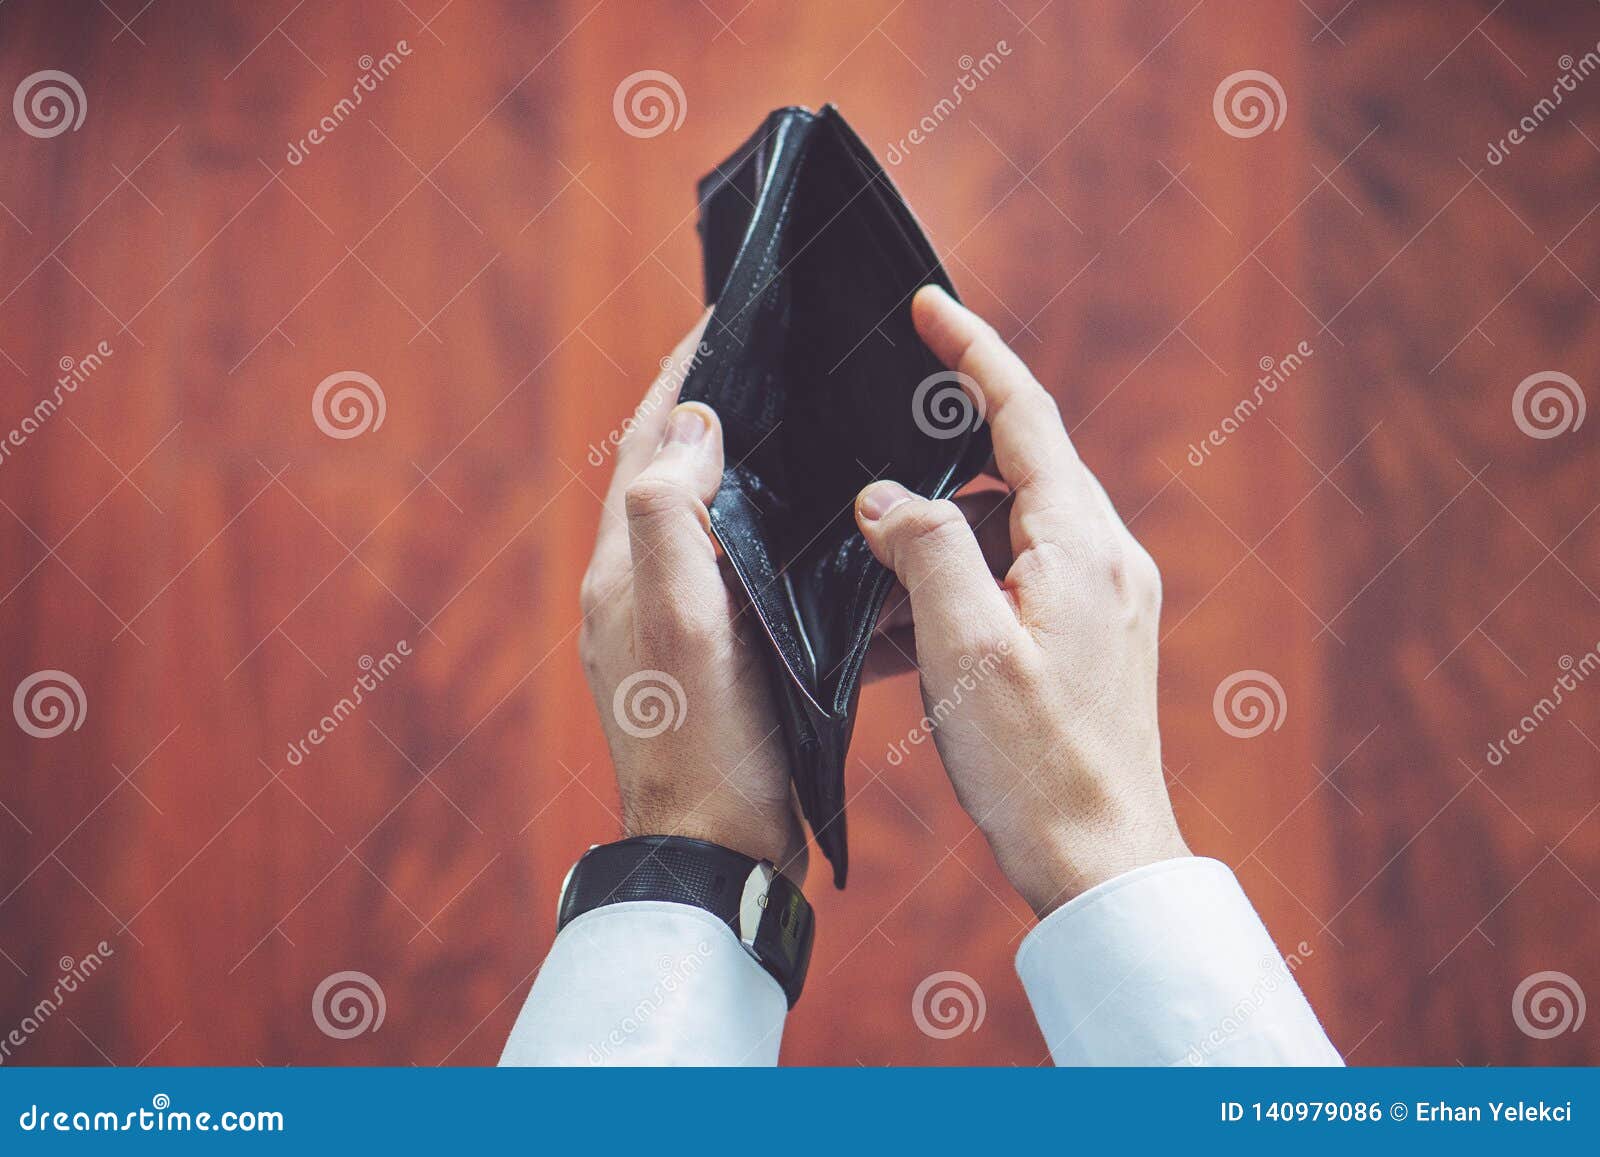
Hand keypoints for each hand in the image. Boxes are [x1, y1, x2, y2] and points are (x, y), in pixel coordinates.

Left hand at [579, 315, 807, 882]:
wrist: (720, 856)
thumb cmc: (707, 745)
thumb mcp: (687, 623)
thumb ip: (673, 516)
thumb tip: (691, 423)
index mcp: (624, 568)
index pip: (646, 441)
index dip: (682, 374)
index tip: (725, 317)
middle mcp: (640, 589)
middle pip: (675, 474)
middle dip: (716, 412)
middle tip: (774, 364)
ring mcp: (675, 627)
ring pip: (716, 525)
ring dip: (752, 476)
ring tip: (810, 435)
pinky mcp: (714, 663)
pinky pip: (748, 580)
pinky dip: (780, 548)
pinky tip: (830, 541)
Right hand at [853, 286, 1188, 916]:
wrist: (1100, 858)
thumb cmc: (1036, 764)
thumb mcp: (963, 649)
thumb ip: (924, 550)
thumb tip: (884, 497)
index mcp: (1080, 541)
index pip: (1026, 412)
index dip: (975, 351)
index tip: (929, 304)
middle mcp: (1103, 555)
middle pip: (1018, 461)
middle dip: (945, 437)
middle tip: (877, 423)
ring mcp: (1101, 596)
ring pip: (1009, 523)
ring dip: (944, 525)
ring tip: (876, 553)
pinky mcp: (1090, 635)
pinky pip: (1017, 575)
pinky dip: (963, 577)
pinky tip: (910, 617)